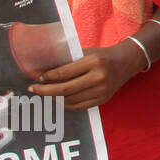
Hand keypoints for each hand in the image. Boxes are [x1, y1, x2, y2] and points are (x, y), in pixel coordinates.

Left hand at [28, 40, 143, 109]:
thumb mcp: (87, 53)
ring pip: (70, 100)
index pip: (64, 72)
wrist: (126, 62)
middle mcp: (99, 77)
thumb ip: (69, 62)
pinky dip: (65, 104)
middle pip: (65, 89)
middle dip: (45, 90)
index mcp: (94, 62)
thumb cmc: (102, 56)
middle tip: (33, 89)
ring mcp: (102, 90)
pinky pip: (79, 106)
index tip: (39, 77)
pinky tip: (57, 100)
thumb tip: (44, 72)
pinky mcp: (103, 99)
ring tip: (44, 94)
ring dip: (53, 98)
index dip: (48, 76)